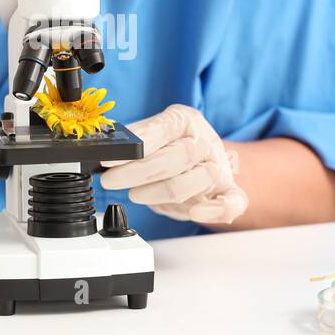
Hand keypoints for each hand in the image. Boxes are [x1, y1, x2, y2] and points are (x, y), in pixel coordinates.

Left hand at [99, 104, 248, 224]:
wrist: (203, 159)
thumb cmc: (171, 147)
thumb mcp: (150, 135)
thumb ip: (132, 139)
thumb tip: (103, 146)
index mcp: (185, 121)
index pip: (163, 130)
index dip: (134, 146)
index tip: (108, 158)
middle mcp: (205, 142)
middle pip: (177, 156)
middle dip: (137, 172)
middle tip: (111, 180)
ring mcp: (218, 168)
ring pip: (196, 180)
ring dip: (160, 191)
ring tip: (135, 194)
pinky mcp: (227, 193)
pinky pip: (231, 203)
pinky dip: (215, 210)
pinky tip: (196, 213)